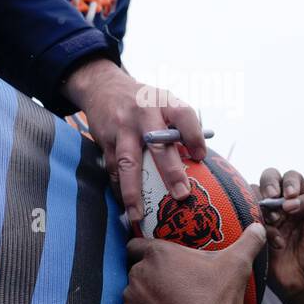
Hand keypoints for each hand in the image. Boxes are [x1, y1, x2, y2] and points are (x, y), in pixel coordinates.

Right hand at [61, 59, 205, 224]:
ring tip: (139, 216)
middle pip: (158, 143)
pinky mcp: (105, 140)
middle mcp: (144, 113)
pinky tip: (125, 207)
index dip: (194, 135)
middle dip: (170, 171)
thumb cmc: (144, 102)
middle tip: (180, 195)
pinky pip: (112, 169)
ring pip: (128, 162)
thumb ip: (181, 126)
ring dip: (133, 192)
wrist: (103, 87)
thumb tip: (198, 160)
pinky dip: (119, 189)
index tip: (200, 156)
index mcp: (164, 102)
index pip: (184, 115)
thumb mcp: (164, 102)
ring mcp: (122, 128)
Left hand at [120, 224, 265, 303]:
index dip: (144, 250)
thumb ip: (248, 243)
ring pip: (134, 292)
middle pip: (138, 269)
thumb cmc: (215, 302)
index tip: (160, 260)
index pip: (136, 244)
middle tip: (173, 286)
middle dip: (151, 276)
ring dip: (146, 297)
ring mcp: (130, 297)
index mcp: (158, 253)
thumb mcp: (236, 266)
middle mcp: (138, 272)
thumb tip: (258, 228)